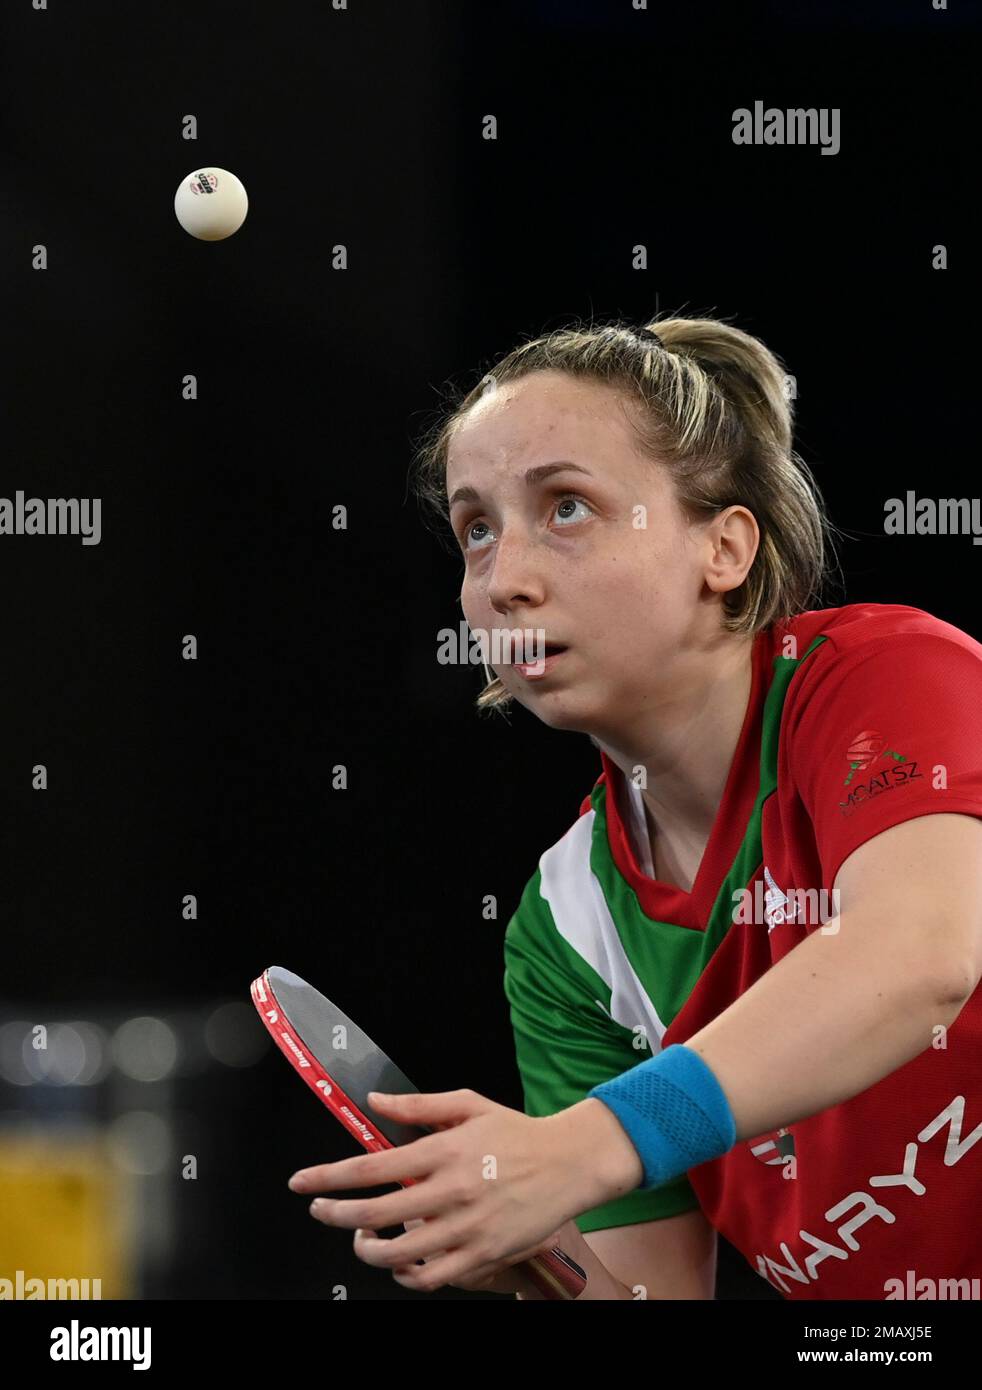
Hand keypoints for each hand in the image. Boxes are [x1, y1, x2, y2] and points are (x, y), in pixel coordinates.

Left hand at [289, 1088, 622, 1293]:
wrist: (570, 1163)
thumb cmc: (518, 1133)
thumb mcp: (468, 1105)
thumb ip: (417, 1104)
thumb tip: (375, 1100)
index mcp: (443, 1151)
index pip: (370, 1168)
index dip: (327, 1177)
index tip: (303, 1182)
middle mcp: (450, 1191)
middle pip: (374, 1212)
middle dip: (334, 1214)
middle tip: (319, 1210)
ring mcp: (466, 1228)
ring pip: (397, 1253)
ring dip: (365, 1249)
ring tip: (358, 1238)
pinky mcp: (482, 1255)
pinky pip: (431, 1277)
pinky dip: (405, 1275)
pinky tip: (398, 1262)